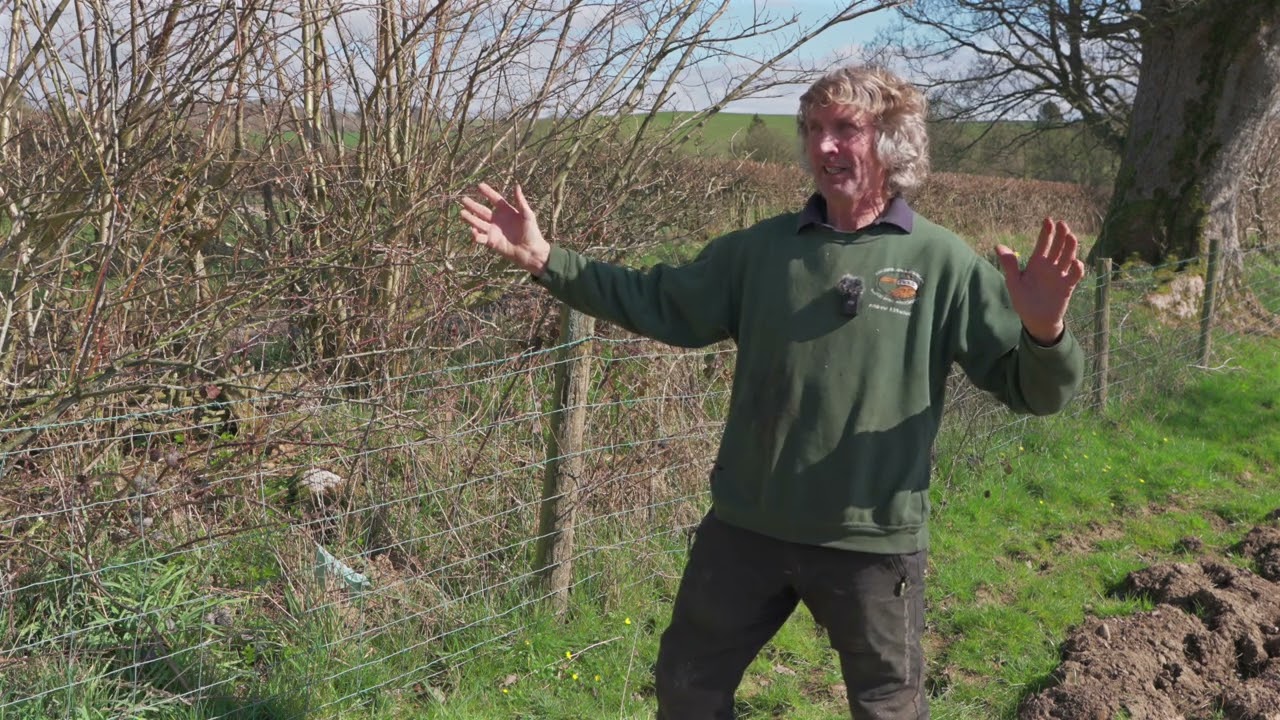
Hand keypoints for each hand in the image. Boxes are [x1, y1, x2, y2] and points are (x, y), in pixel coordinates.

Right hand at [459, 183, 550, 274]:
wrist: (531, 251)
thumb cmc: (532, 232)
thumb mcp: (528, 215)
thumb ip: (521, 201)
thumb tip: (517, 186)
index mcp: (507, 211)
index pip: (495, 199)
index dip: (488, 192)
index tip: (479, 185)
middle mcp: (498, 219)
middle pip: (482, 211)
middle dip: (473, 205)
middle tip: (464, 199)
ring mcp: (494, 230)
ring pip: (478, 223)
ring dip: (470, 218)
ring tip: (462, 213)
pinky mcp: (492, 242)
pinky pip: (481, 237)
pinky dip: (475, 235)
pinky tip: (472, 230)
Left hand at [995, 217, 1085, 344]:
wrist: (1035, 320)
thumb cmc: (1024, 300)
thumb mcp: (1014, 282)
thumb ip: (1009, 265)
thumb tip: (998, 246)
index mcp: (1037, 263)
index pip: (1043, 244)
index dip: (1046, 232)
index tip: (1048, 220)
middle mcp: (1050, 266)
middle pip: (1057, 247)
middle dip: (1060, 235)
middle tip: (1062, 224)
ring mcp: (1060, 275)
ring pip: (1067, 257)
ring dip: (1070, 248)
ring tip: (1071, 237)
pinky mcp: (1067, 286)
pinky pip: (1074, 275)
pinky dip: (1076, 268)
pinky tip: (1075, 262)